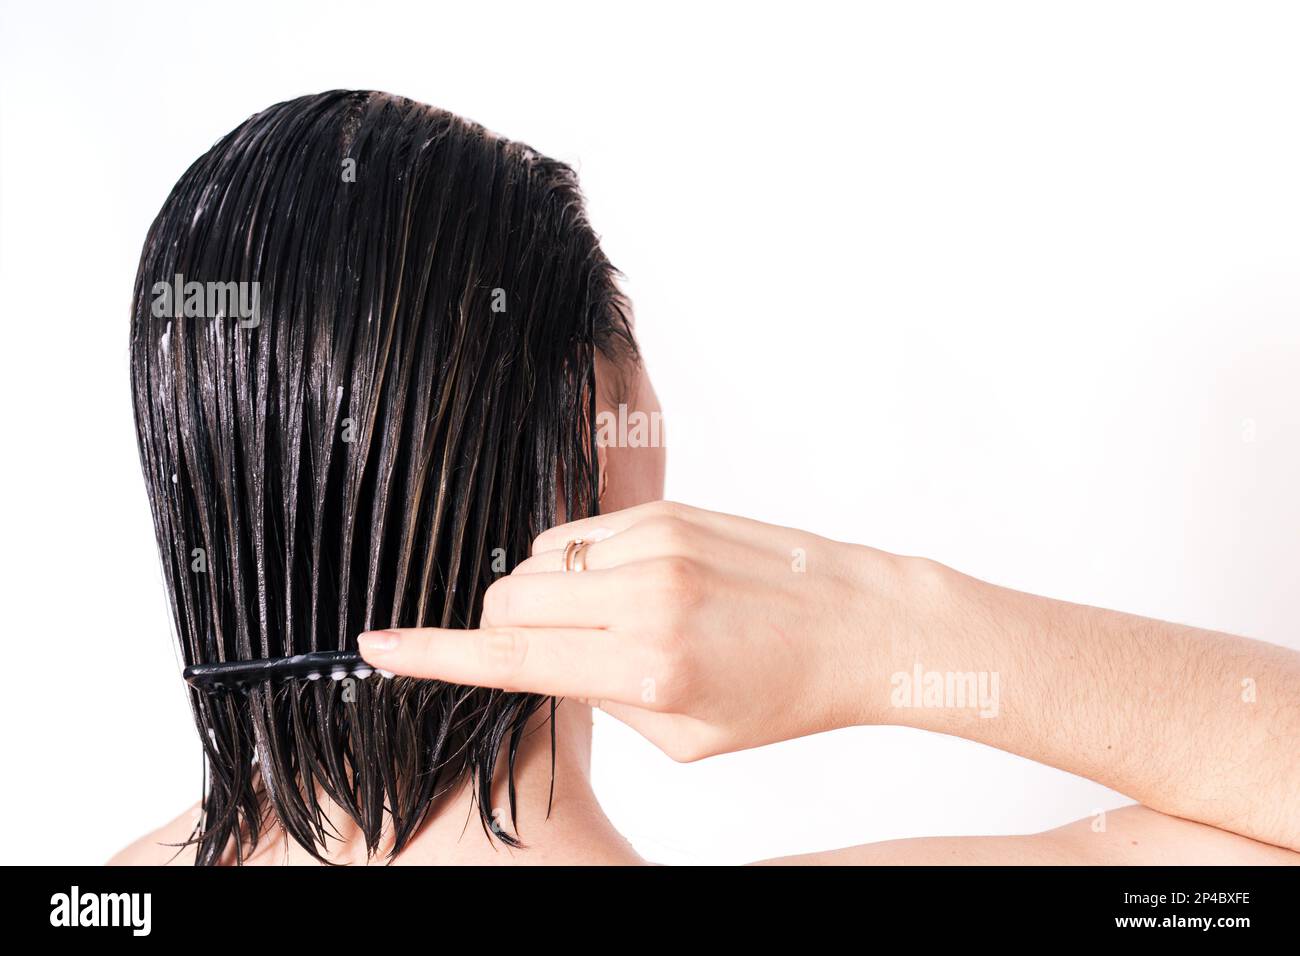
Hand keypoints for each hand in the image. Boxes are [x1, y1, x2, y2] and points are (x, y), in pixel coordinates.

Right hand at [357, 501, 906, 759]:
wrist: (859, 623)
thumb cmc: (781, 694)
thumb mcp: (687, 736)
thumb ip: (605, 698)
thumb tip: (549, 655)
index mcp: (647, 669)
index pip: (509, 657)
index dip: (432, 653)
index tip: (378, 646)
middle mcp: (646, 597)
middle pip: (509, 596)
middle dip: (501, 624)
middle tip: (551, 648)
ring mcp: (658, 543)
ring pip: (541, 559)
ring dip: (547, 591)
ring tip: (610, 619)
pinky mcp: (671, 511)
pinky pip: (583, 533)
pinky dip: (583, 563)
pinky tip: (633, 585)